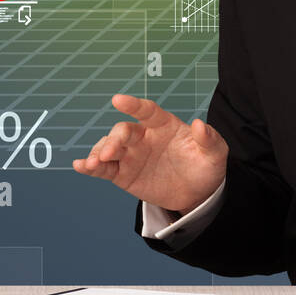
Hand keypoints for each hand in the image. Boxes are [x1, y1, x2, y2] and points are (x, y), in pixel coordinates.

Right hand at [72, 94, 227, 213]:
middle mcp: (143, 136)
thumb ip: (210, 139)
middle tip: (109, 152)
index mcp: (164, 125)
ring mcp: (131, 154)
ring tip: (93, 163)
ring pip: (109, 147)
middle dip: (114, 139)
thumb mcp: (215, 154)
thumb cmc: (205, 167)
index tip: (118, 100)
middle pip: (123, 131)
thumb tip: (200, 124)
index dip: (133, 104)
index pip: (147, 111)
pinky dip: (89, 166)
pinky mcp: (122, 174)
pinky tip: (80, 166)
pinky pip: (103, 168)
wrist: (197, 194)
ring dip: (98, 152)